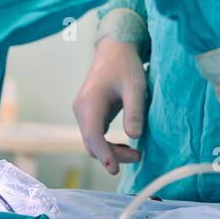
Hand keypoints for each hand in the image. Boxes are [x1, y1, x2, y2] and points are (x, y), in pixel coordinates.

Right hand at [72, 37, 144, 174]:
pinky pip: (95, 135)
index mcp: (90, 103)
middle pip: (91, 143)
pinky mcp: (89, 113)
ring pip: (92, 141)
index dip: (104, 155)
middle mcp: (81, 110)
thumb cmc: (125, 65)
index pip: (93, 136)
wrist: (115, 48)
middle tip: (138, 157)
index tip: (115, 169)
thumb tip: (134, 136)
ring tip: (135, 154)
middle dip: (112, 155)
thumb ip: (134, 111)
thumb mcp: (135, 87)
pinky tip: (126, 146)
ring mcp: (83, 112)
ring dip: (110, 151)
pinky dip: (107, 144)